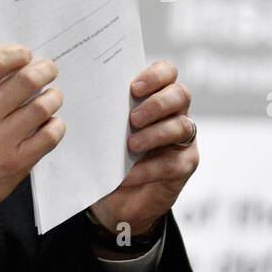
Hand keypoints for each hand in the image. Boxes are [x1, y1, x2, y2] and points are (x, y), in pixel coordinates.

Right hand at [0, 44, 63, 231]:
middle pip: (26, 81)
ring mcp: (0, 142)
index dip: (17, 53)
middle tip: (48, 70)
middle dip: (45, 70)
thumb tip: (15, 64)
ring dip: (53, 96)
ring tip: (52, 96)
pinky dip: (56, 125)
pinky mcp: (16, 163)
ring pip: (43, 107)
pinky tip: (51, 123)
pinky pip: (49, 136)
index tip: (25, 56)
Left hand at [90, 60, 197, 244]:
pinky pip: (174, 163)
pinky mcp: (184, 165)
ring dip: (155, 134)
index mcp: (155, 95)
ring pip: (182, 126)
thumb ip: (106, 111)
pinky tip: (129, 175)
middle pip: (181, 94)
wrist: (114, 199)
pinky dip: (150, 168)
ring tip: (131, 146)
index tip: (134, 87)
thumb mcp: (105, 131)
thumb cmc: (109, 155)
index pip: (168, 72)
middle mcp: (175, 113)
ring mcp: (183, 139)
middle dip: (157, 104)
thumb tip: (86, 93)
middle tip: (133, 119)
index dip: (156, 75)